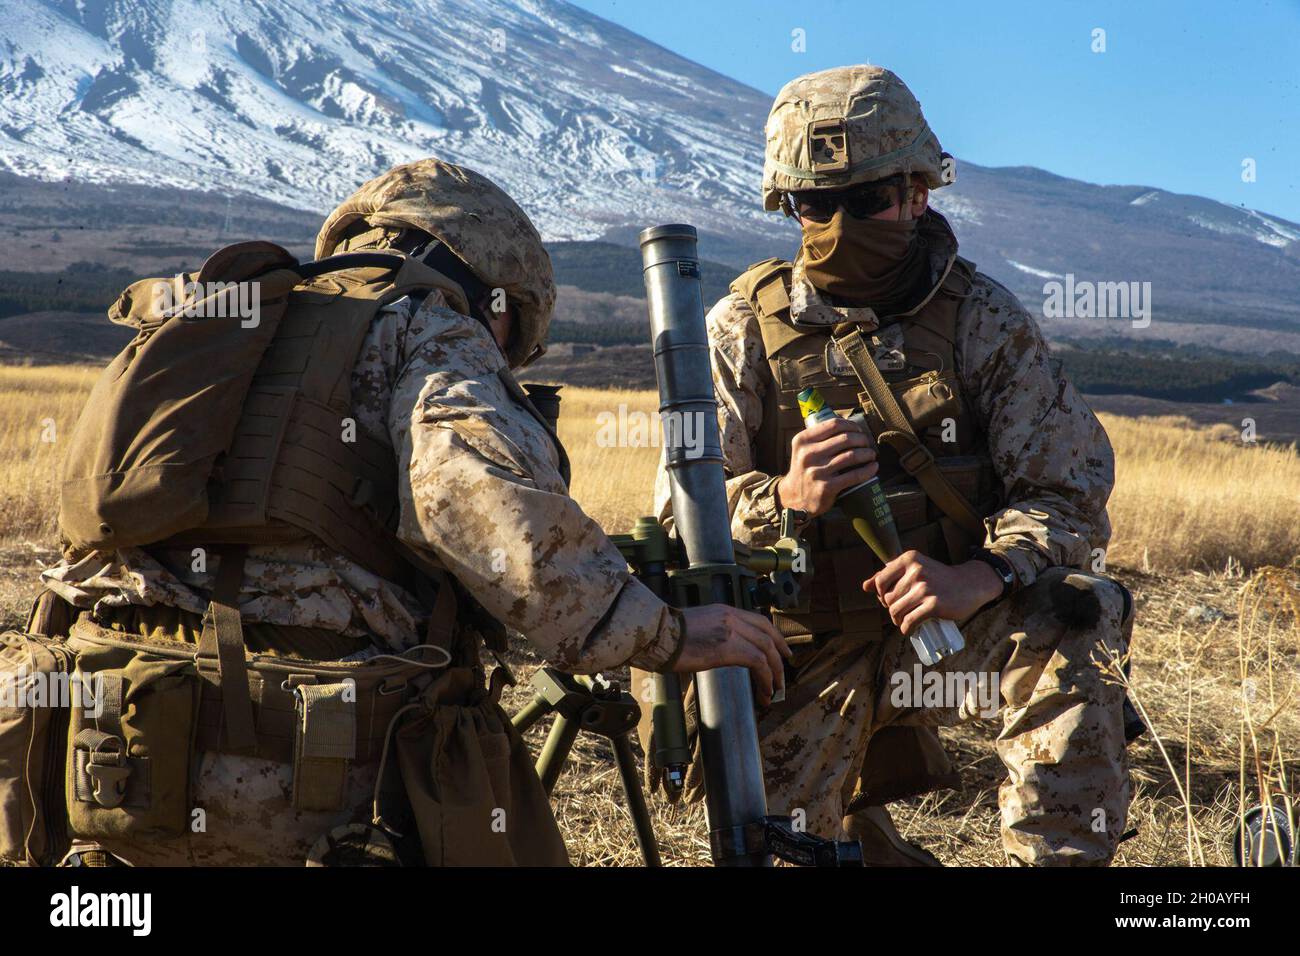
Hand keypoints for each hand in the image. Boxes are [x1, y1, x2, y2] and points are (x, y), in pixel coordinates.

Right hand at [675, 605, 792, 705]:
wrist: (655, 635)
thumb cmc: (667, 635)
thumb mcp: (697, 628)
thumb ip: (715, 633)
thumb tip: (722, 649)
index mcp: (724, 611)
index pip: (759, 621)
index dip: (775, 636)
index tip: (781, 650)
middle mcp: (731, 617)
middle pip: (768, 635)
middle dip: (780, 655)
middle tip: (783, 672)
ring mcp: (731, 631)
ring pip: (767, 650)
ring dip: (775, 672)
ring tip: (774, 689)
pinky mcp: (728, 648)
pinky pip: (758, 663)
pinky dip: (766, 678)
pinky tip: (764, 691)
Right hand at [776, 415, 876, 516]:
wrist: (794, 498)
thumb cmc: (804, 470)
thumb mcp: (802, 450)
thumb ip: (818, 437)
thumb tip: (847, 426)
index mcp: (803, 441)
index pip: (833, 424)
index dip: (851, 425)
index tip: (858, 430)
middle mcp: (808, 454)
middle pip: (845, 438)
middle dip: (862, 439)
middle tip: (867, 443)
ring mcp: (817, 471)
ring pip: (851, 456)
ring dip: (867, 453)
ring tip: (871, 454)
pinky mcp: (827, 487)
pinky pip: (854, 475)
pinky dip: (868, 470)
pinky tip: (873, 467)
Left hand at [863, 552, 1003, 634]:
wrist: (970, 584)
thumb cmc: (939, 577)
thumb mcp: (915, 568)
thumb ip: (890, 574)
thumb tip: (865, 586)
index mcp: (909, 559)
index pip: (880, 581)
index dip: (881, 594)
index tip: (889, 600)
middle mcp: (916, 571)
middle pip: (888, 599)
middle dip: (891, 609)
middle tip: (900, 612)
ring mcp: (925, 588)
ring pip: (896, 611)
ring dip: (897, 620)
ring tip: (903, 621)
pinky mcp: (934, 604)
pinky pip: (910, 621)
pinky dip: (905, 629)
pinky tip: (908, 629)